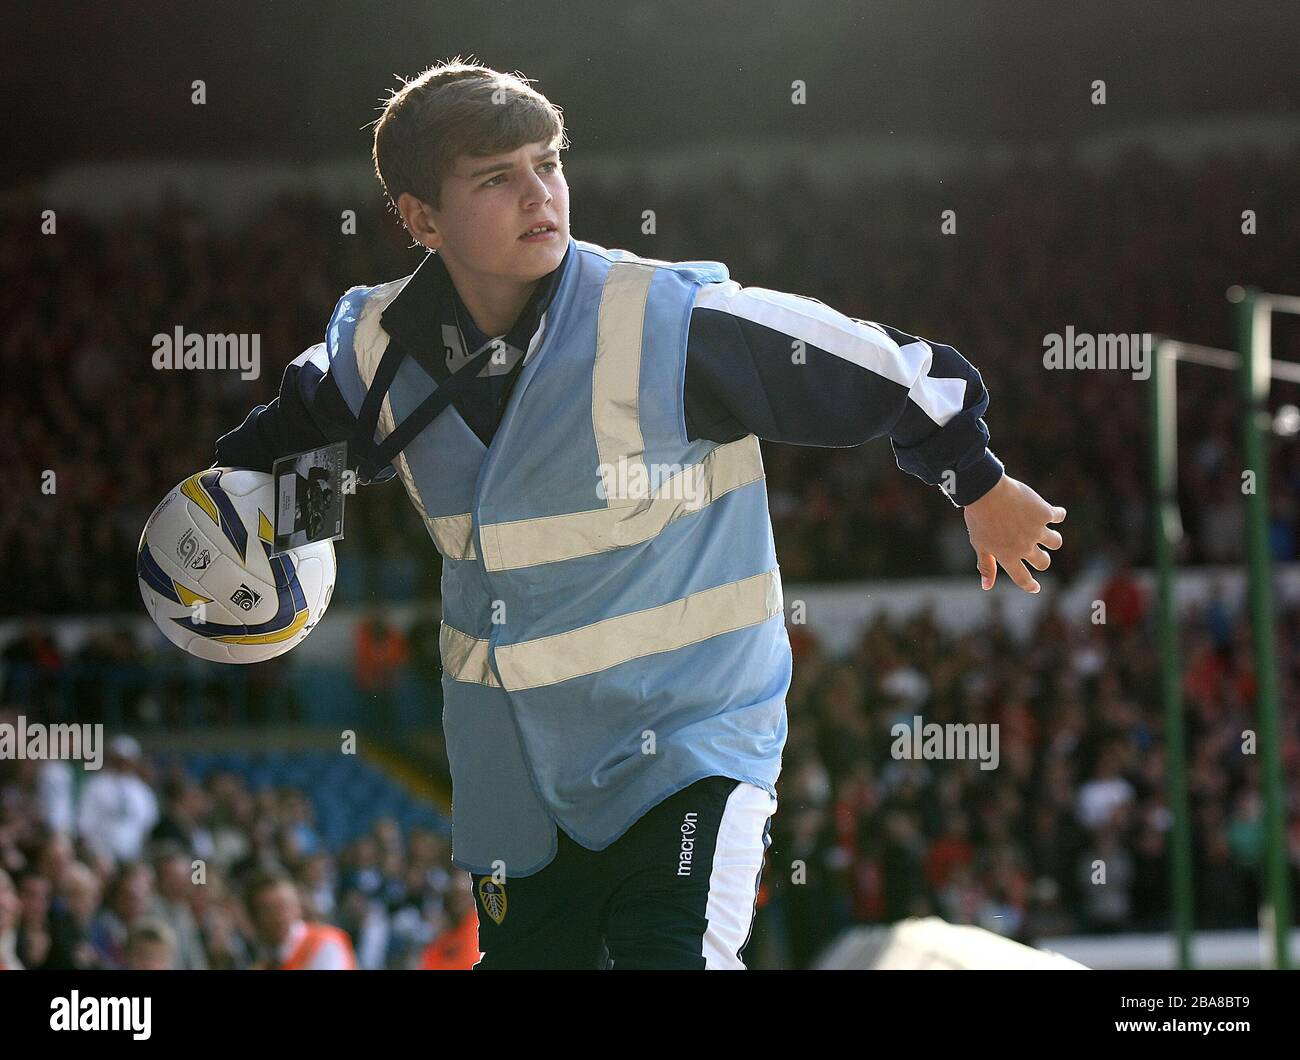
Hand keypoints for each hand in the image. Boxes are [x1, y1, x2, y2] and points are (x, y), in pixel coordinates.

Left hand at [962, 475, 1065, 592]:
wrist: (986, 491)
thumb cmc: (979, 517)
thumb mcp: (979, 543)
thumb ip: (986, 565)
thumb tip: (987, 586)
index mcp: (1008, 556)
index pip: (1022, 578)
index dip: (1030, 585)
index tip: (1036, 587)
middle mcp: (1025, 547)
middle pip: (1043, 562)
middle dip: (1043, 560)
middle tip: (1039, 553)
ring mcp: (1037, 530)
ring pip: (1056, 542)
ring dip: (1053, 539)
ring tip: (1045, 532)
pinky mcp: (1044, 513)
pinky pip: (1059, 516)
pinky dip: (1058, 514)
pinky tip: (1056, 512)